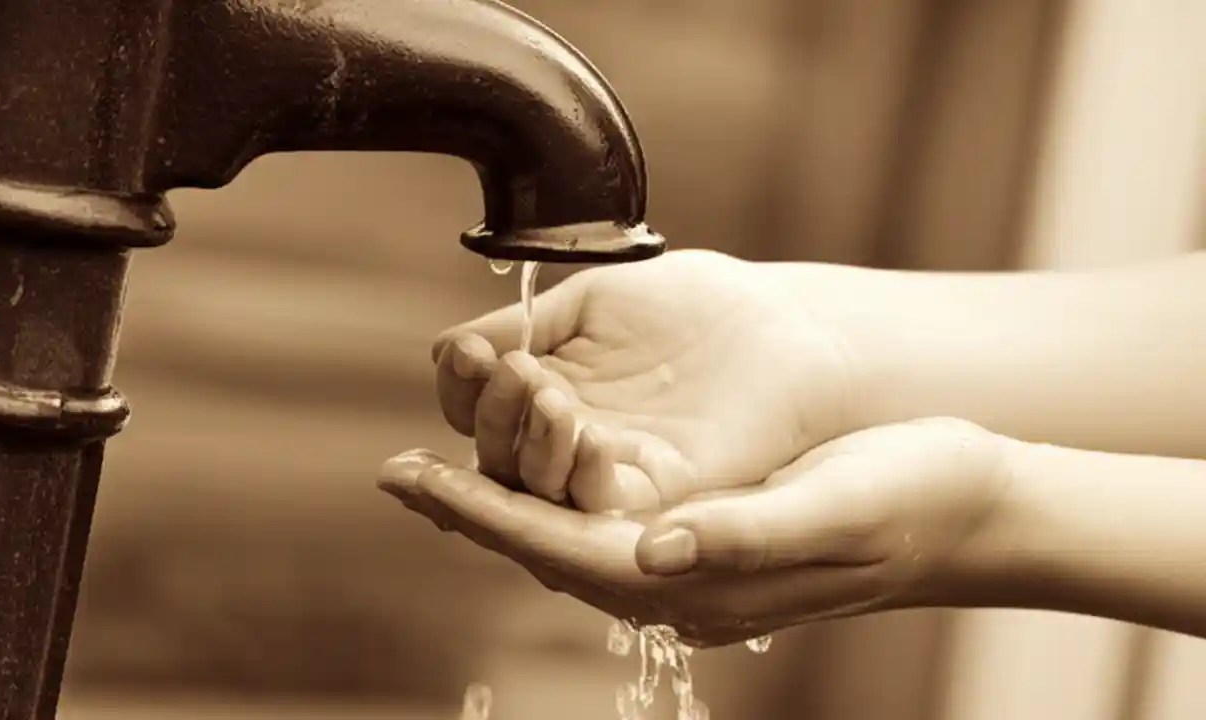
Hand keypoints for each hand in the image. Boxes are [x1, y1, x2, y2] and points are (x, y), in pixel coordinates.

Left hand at [378, 418, 1012, 646]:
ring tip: (445, 458)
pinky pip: (609, 520)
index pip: (561, 549)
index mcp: (702, 579)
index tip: (405, 475)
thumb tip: (656, 546)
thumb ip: (746, 532)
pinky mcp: (711, 542)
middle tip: (397, 469)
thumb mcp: (836, 504)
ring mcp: (697, 567)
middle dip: (471, 510)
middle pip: (548, 550)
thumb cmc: (913, 500)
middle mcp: (687, 582)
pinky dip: (557, 490)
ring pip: (571, 536)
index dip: (476, 513)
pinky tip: (536, 460)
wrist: (971, 511)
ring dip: (508, 498)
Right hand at [433, 250, 864, 512]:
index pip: (474, 405)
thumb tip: (450, 350)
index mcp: (544, 389)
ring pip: (532, 483)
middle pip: (491, 451)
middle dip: (487, 409)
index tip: (467, 350)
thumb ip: (526, 323)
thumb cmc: (695, 306)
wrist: (781, 326)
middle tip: (507, 366)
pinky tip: (580, 425)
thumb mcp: (593, 298)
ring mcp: (604, 473)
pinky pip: (595, 501)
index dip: (461, 382)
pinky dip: (575, 469)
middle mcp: (565, 440)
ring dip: (522, 437)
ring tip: (540, 386)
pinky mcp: (651, 499)